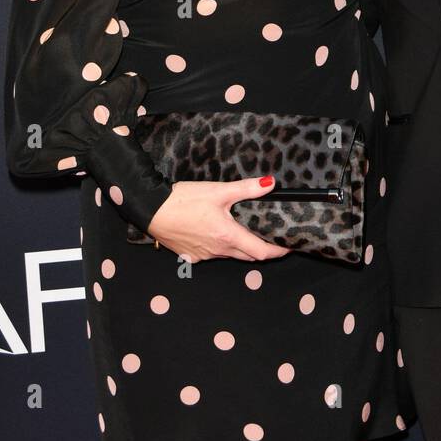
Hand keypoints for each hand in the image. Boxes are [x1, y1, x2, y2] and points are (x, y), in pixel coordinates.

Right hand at [146, 177, 290, 262]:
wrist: (151, 210)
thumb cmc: (183, 201)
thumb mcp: (218, 191)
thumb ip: (246, 189)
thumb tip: (270, 184)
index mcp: (228, 236)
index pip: (261, 252)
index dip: (278, 251)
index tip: (288, 246)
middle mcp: (218, 251)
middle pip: (248, 256)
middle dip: (262, 250)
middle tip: (272, 238)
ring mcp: (204, 256)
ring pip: (230, 255)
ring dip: (241, 248)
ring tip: (246, 233)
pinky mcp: (191, 256)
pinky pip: (212, 255)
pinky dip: (220, 247)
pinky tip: (217, 234)